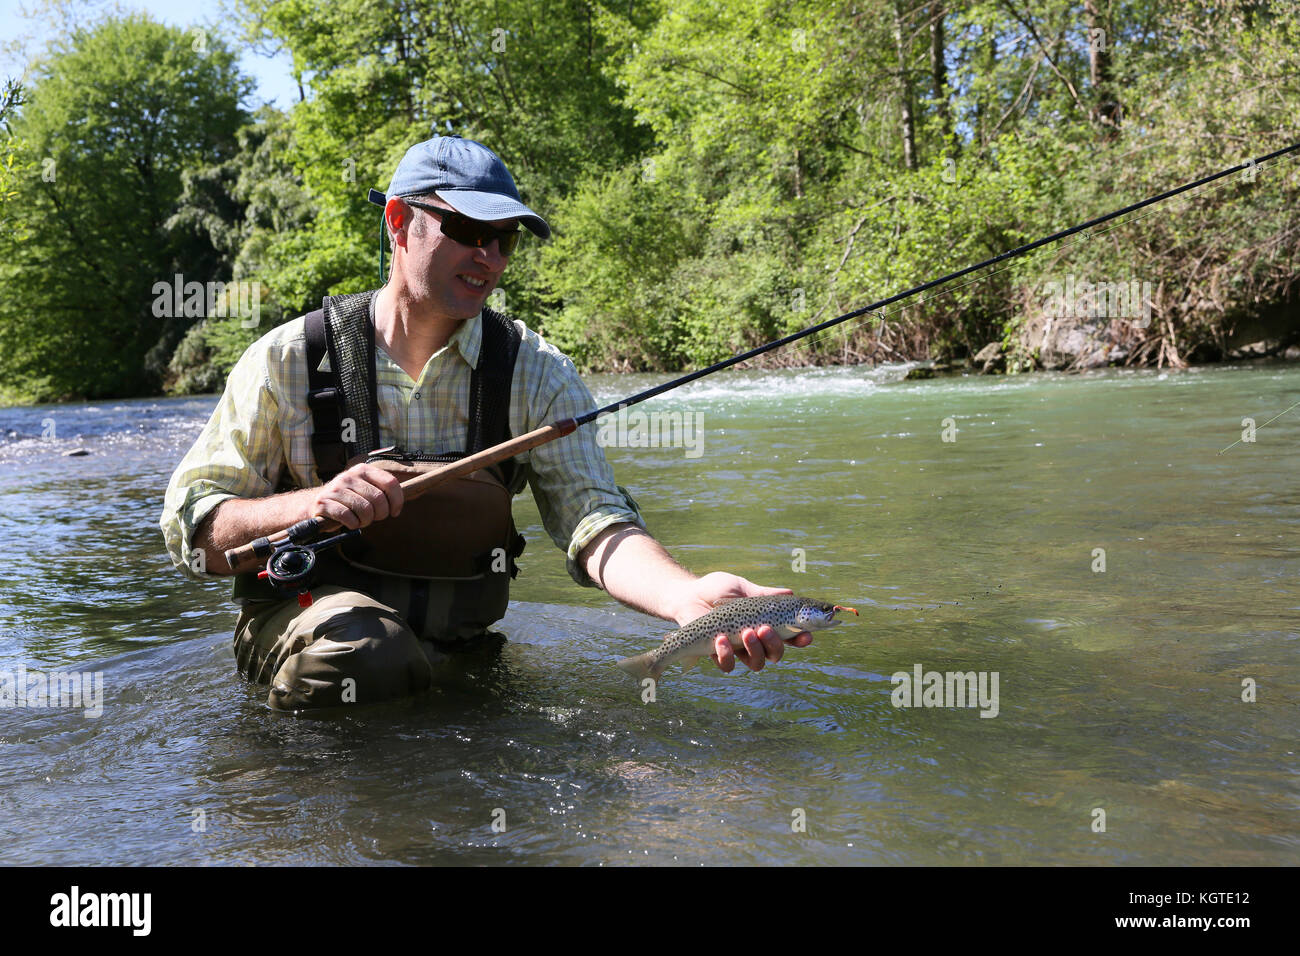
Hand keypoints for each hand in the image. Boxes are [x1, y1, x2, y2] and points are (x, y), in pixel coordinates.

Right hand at [307, 463, 403, 529]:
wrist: (315, 503)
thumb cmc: (347, 499)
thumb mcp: (364, 488)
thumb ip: (381, 491)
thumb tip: (398, 504)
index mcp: (363, 470)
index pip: (390, 482)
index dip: (397, 500)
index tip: (394, 512)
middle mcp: (349, 476)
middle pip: (379, 499)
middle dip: (380, 514)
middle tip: (374, 518)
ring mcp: (336, 488)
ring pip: (365, 510)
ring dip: (366, 521)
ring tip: (361, 520)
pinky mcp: (324, 502)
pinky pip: (348, 517)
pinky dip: (353, 524)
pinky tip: (350, 522)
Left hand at [672, 571, 813, 674]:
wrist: (686, 596)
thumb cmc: (715, 590)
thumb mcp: (742, 588)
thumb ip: (764, 594)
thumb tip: (790, 592)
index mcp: (764, 624)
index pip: (790, 636)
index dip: (801, 639)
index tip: (806, 636)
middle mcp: (754, 641)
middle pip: (776, 654)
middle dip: (776, 644)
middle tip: (764, 628)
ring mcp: (737, 650)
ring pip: (757, 663)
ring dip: (755, 650)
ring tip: (746, 632)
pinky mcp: (717, 656)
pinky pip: (728, 665)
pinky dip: (727, 654)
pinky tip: (720, 638)